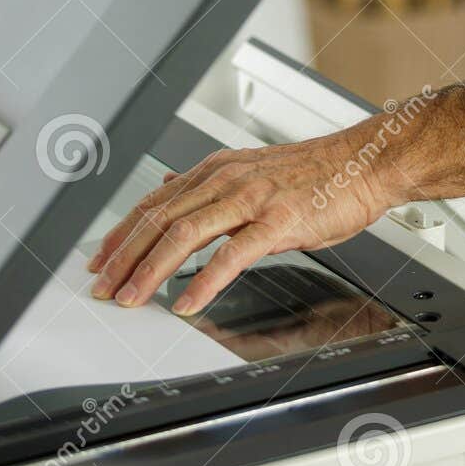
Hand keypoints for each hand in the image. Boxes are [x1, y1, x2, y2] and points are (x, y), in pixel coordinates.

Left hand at [87, 128, 390, 317]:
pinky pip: (234, 254)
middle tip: (103, 288)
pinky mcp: (279, 220)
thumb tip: (170, 184)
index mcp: (219, 168)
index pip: (156, 202)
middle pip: (162, 218)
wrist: (364, 162)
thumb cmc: (316, 173)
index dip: (122, 233)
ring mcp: (253, 198)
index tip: (100, 261)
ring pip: (187, 232)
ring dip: (152, 269)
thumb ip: (210, 181)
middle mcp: (228, 178)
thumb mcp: (253, 168)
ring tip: (133, 298)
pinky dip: (206, 280)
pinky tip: (189, 302)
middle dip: (125, 257)